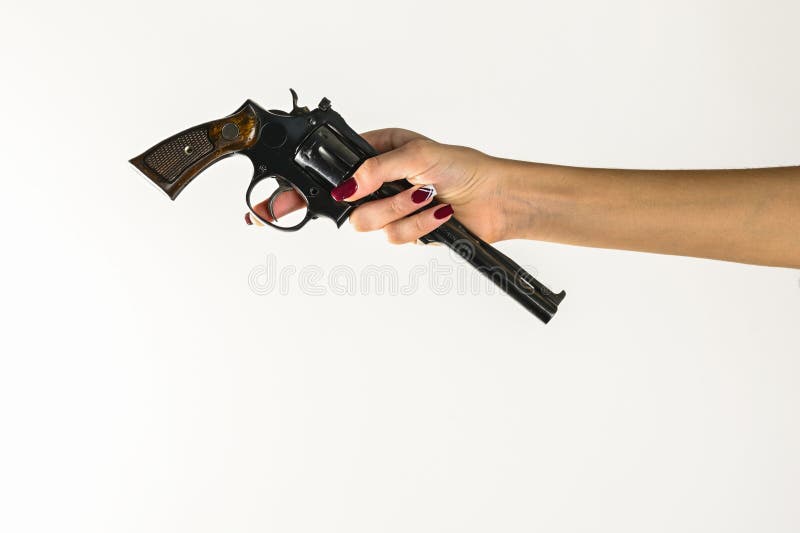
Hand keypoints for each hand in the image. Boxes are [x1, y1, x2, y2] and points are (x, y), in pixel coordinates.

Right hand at [245, 128, 511, 242]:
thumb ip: (376, 170)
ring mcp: (392, 208)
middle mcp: (378, 182)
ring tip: (426, 196)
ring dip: (400, 212)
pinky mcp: (407, 231)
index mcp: (374, 153)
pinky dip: (419, 226)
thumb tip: (347, 186)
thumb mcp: (416, 155)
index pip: (327, 171)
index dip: (298, 189)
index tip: (269, 205)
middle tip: (349, 206)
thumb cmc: (463, 165)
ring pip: (369, 225)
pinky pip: (397, 238)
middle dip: (360, 205)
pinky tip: (439, 212)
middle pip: (343, 205)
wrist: (494, 199)